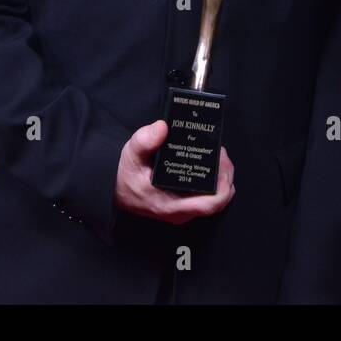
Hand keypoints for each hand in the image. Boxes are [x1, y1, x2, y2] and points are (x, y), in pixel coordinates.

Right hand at [114, 119, 234, 223]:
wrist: (115, 189)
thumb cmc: (125, 174)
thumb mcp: (131, 154)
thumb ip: (144, 141)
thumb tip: (162, 127)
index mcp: (170, 205)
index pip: (208, 205)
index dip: (222, 185)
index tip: (222, 162)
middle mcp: (180, 212)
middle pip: (218, 201)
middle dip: (225, 176)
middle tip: (221, 152)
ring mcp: (183, 210)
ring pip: (215, 199)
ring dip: (222, 178)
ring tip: (219, 155)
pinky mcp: (184, 205)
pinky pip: (208, 197)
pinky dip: (214, 181)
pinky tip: (211, 163)